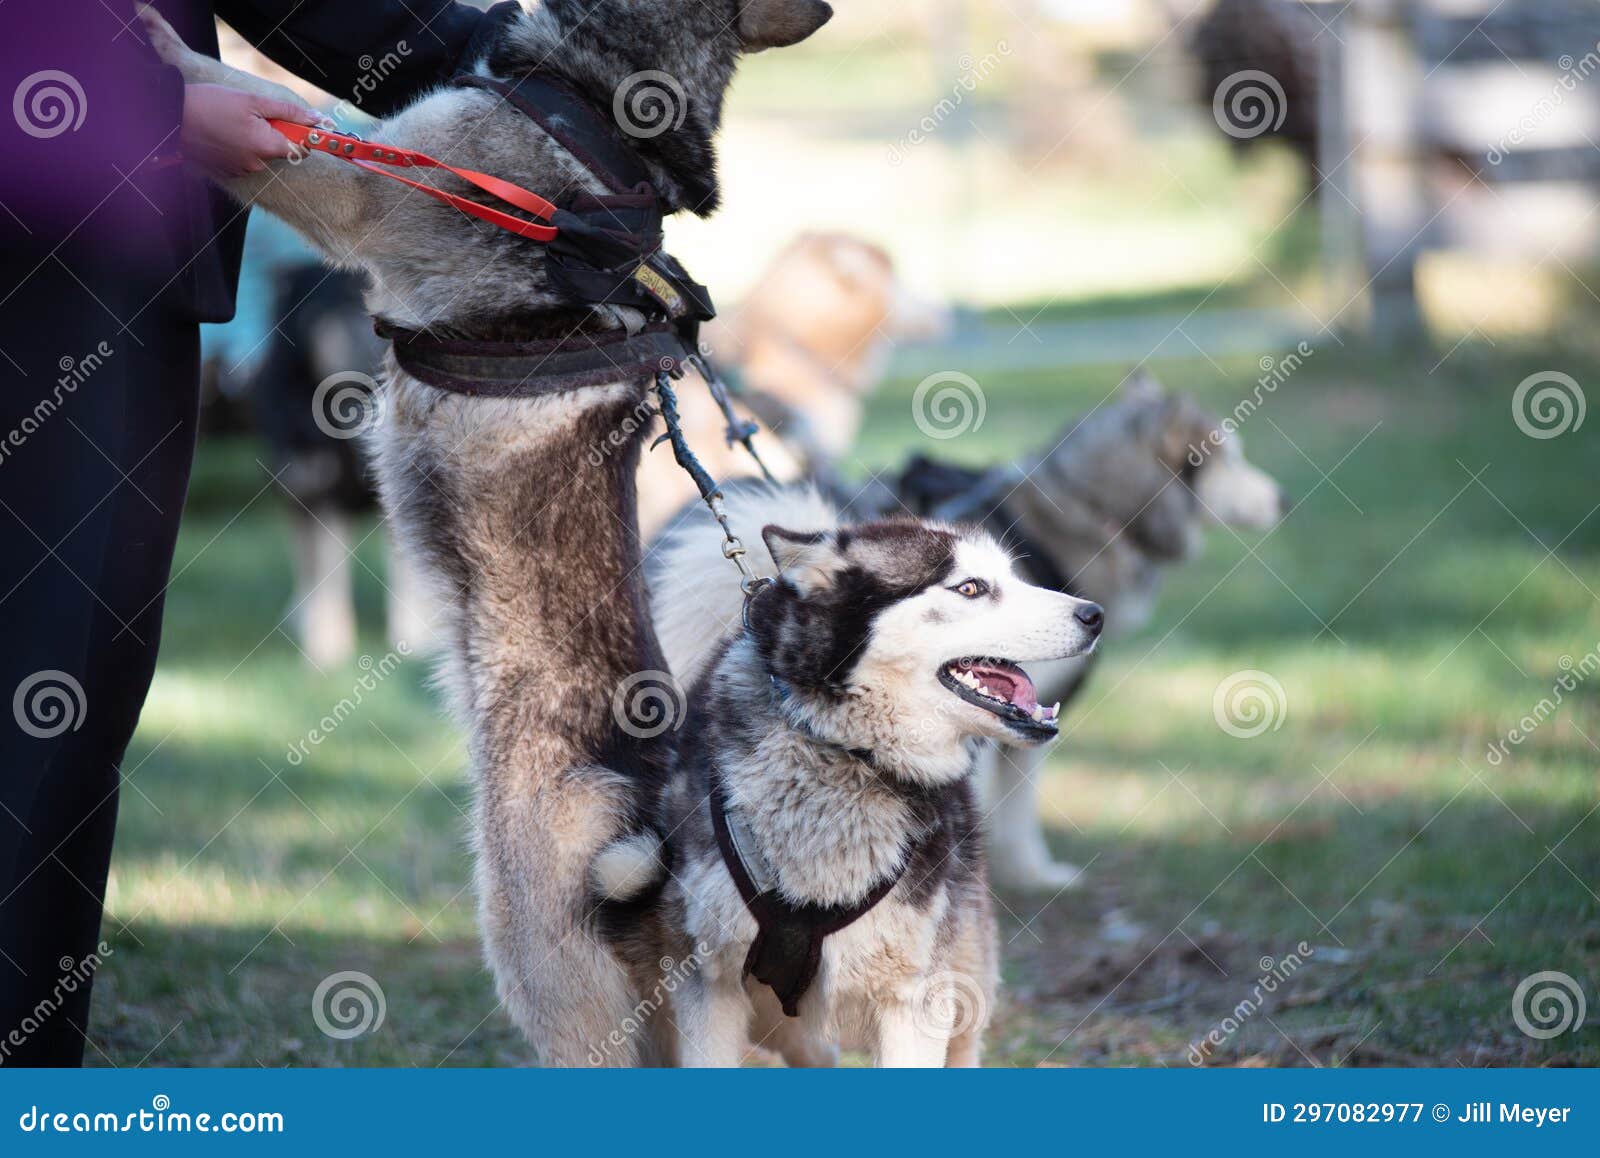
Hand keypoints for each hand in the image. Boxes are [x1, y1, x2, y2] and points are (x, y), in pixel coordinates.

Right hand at [180, 84, 327, 177]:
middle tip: (252, 114)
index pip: (301, 150)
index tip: (296, 124)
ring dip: (255, 140)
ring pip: (261, 156)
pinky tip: (223, 133)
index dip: (302, 136)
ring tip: (232, 122)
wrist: (172, 116)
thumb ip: (288, 111)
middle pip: (279, 150)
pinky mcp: (227, 172)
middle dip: (273, 133)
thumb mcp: (252, 100)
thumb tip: (317, 119)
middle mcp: (256, 165)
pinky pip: (244, 160)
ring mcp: (240, 171)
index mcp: (266, 147)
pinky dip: (239, 148)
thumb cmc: (211, 103)